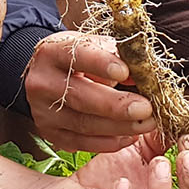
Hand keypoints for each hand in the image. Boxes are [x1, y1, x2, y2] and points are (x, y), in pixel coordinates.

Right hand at [23, 31, 156, 151]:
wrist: (46, 76)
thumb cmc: (77, 58)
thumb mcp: (92, 46)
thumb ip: (115, 54)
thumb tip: (138, 74)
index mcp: (52, 52)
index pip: (77, 56)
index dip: (101, 64)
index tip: (125, 72)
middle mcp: (42, 83)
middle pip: (80, 96)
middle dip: (116, 105)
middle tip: (145, 108)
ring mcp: (43, 111)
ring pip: (83, 124)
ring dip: (119, 127)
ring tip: (145, 123)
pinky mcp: (50, 133)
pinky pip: (81, 142)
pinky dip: (108, 142)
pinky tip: (129, 136)